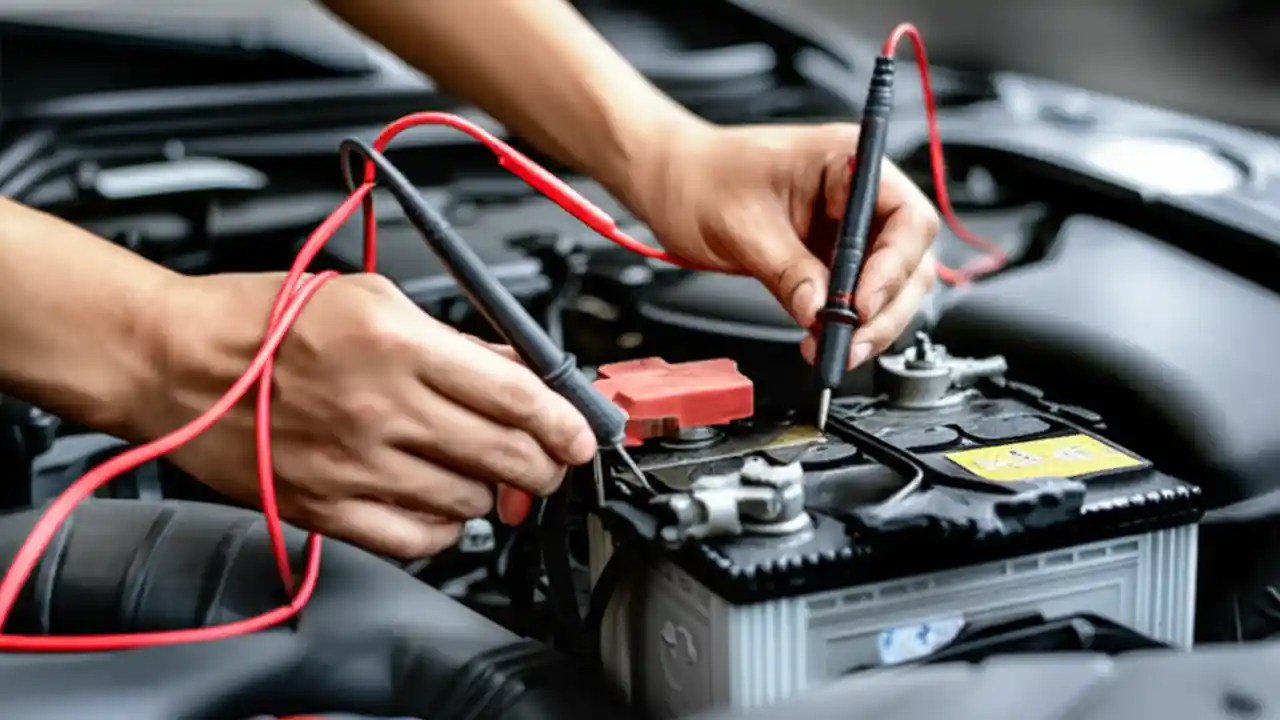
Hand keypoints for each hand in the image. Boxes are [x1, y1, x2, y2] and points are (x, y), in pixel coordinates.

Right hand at [134, 273, 596, 557]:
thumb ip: (452, 339)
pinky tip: (443, 503)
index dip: (567, 423)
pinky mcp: (328, 507)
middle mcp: (383, 409)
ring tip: (485, 470)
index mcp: (399, 345)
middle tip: (548, 459)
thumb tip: (515, 372)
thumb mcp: (372, 297)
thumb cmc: (266, 321)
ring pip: (471, 500)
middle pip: (507, 455)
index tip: (581, 436)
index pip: (518, 396)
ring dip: (495, 490)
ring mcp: (356, 465)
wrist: (177, 361)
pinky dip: (447, 528)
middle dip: (544, 463)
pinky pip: (417, 539)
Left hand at [621, 121, 939, 366]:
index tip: (861, 304)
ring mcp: (848, 227)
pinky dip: (847, 324)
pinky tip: (823, 341)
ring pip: (891, 284)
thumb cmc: (700, 178)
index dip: (894, 265)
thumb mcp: (741, 227)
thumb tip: (820, 311)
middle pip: (909, 258)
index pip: (906, 216)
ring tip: (835, 350)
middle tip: (850, 342)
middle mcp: (857, 192)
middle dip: (886, 307)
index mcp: (847, 160)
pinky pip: (856, 296)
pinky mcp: (832, 257)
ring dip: (871, 324)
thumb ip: (786, 271)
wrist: (671, 181)